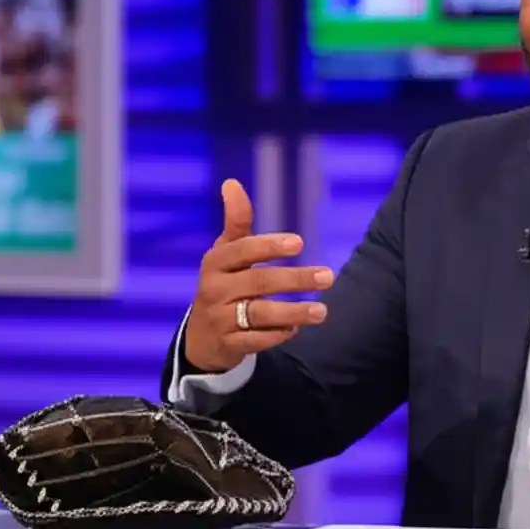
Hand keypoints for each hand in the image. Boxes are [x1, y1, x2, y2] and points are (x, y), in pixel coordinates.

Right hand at [183, 178, 333, 372]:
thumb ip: (236, 221)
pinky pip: (257, 341)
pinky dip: (278, 335)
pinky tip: (295, 329)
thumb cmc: (222, 284)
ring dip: (293, 312)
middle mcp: (214, 290)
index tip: (300, 243)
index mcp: (215, 263)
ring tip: (322, 310)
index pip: (241, 250)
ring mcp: (220, 319)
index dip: (269, 246)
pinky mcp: (228, 345)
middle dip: (296, 279)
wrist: (201, 336)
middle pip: (259, 283)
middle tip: (328, 276)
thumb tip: (231, 183)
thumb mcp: (225, 253)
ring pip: (260, 315)